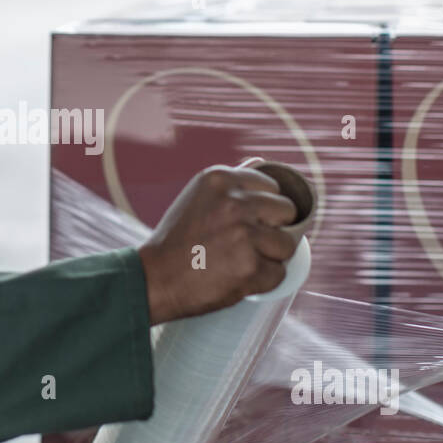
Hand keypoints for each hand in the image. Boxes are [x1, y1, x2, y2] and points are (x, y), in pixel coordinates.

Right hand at [137, 157, 299, 324]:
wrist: (155, 278)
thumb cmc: (176, 240)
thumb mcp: (198, 197)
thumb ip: (231, 182)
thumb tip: (261, 162)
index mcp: (221, 179)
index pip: (273, 187)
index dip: (266, 208)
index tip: (249, 221)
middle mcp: (235, 202)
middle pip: (287, 212)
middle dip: (275, 229)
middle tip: (250, 243)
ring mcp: (245, 235)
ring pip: (287, 245)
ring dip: (271, 257)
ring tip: (242, 261)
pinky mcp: (251, 267)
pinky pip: (278, 274)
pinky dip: (263, 281)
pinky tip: (239, 278)